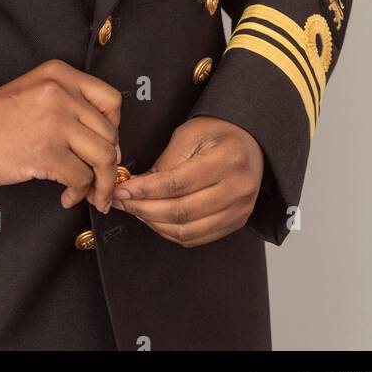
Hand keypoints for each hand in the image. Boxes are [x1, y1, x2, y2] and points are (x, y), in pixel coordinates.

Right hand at [0, 59, 122, 212]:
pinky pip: (81, 178)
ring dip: (100, 184)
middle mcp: (59, 93)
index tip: (107, 146)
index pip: (111, 100)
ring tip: (91, 194)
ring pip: (102, 158)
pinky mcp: (46, 153)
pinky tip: (66, 196)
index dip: (115, 129)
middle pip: (109, 134)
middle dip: (109, 164)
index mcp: (58, 74)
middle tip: (100, 181)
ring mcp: (54, 122)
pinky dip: (78, 193)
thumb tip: (108, 142)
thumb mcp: (34, 92)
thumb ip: (69, 104)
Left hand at [110, 115, 263, 245]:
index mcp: (228, 159)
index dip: (146, 190)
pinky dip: (172, 232)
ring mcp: (240, 209)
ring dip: (155, 224)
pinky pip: (198, 238)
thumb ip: (165, 162)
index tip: (124, 190)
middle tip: (124, 202)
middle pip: (183, 211)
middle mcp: (238, 188)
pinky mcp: (236, 222)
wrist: (248, 142)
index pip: (179, 183)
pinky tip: (156, 220)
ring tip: (137, 210)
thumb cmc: (218, 133)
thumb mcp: (189, 134)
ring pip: (188, 230)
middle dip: (145, 209)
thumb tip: (137, 187)